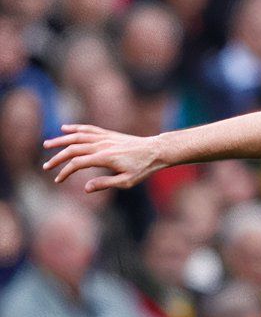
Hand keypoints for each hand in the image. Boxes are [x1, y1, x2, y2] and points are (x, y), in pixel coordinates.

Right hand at [42, 125, 167, 191]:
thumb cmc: (144, 168)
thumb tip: (85, 188)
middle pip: (72, 149)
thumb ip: (105, 184)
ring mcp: (105, 137)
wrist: (157, 150)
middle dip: (57, 158)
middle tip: (46, 167)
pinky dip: (75, 128)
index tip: (58, 180)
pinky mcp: (108, 134)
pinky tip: (65, 128)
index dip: (65, 172)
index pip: (77, 164)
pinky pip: (88, 129)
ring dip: (60, 140)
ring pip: (77, 136)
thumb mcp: (127, 181)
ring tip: (47, 144)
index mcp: (104, 158)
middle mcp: (102, 145)